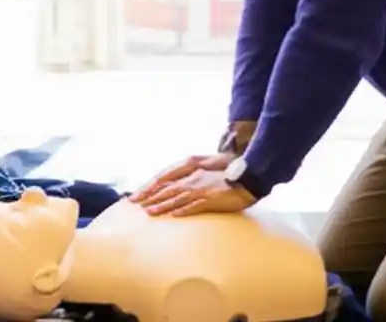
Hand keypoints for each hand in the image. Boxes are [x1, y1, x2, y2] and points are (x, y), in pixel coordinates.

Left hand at [130, 153, 253, 216]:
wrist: (250, 175)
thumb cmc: (229, 173)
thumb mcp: (207, 170)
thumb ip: (191, 176)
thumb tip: (177, 185)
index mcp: (191, 170)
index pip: (165, 179)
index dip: (150, 187)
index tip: (138, 194)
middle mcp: (193, 179)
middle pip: (167, 188)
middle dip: (150, 196)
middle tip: (135, 204)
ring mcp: (202, 189)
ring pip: (178, 198)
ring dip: (162, 205)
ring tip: (149, 212)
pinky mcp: (212, 199)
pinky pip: (196, 206)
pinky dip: (183, 210)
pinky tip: (173, 215)